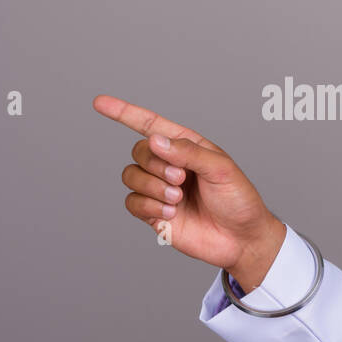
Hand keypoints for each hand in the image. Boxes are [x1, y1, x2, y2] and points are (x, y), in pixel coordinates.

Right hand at [93, 95, 285, 287]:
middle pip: (139, 151)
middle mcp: (169, 165)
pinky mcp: (154, 214)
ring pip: (131, 175)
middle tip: (181, 180)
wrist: (241, 239)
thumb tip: (155, 140)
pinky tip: (170, 214)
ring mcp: (160, 189)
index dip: (124, 112)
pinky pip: (132, 202)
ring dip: (151, 186)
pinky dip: (148, 206)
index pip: (149, 124)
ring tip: (176, 198)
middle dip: (155, 164)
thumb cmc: (238, 200)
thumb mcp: (221, 169)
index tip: (100, 102)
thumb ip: (188, 152)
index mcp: (185, 146)